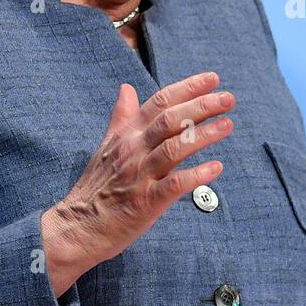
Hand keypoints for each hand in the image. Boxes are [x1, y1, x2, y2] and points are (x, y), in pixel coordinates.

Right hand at [41, 71, 234, 295]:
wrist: (77, 227)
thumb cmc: (96, 187)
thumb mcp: (106, 146)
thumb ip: (121, 117)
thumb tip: (126, 88)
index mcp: (128, 134)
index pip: (159, 102)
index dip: (187, 88)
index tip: (212, 79)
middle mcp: (134, 149)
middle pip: (170, 120)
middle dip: (201, 106)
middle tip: (228, 99)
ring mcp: (140, 175)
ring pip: (174, 148)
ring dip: (203, 135)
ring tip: (227, 125)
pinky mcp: (145, 202)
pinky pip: (173, 185)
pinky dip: (196, 175)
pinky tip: (216, 168)